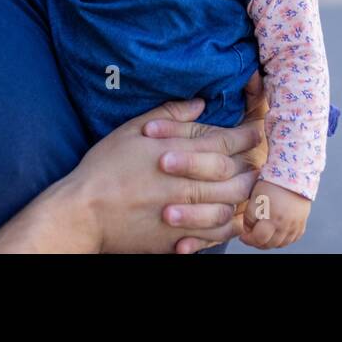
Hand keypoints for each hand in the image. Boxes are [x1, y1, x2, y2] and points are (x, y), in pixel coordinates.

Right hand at [62, 97, 260, 252]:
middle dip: (252, 168)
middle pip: (237, 177)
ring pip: (230, 206)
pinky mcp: (178, 237)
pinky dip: (227, 226)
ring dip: (242, 198)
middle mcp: (188, 184)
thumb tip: (199, 104)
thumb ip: (169, 115)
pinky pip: (215, 234)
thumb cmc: (104, 168)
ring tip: (246, 191)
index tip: (256, 131)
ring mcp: (185, 213)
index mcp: (179, 154)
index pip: (227, 143)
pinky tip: (229, 218)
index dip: (247, 136)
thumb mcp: (132, 130)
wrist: (84, 212)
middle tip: (257, 163)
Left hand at [241, 179, 310, 248]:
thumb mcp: (255, 198)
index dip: (248, 239)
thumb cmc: (271, 183)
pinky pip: (293, 238)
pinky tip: (277, 233)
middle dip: (258, 242)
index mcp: (272, 218)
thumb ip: (249, 217)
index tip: (243, 236)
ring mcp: (295, 225)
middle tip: (251, 236)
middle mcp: (285, 225)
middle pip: (270, 244)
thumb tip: (248, 230)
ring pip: (281, 244)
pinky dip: (284, 239)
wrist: (293, 173)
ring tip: (263, 234)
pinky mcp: (302, 222)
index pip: (258, 239)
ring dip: (270, 242)